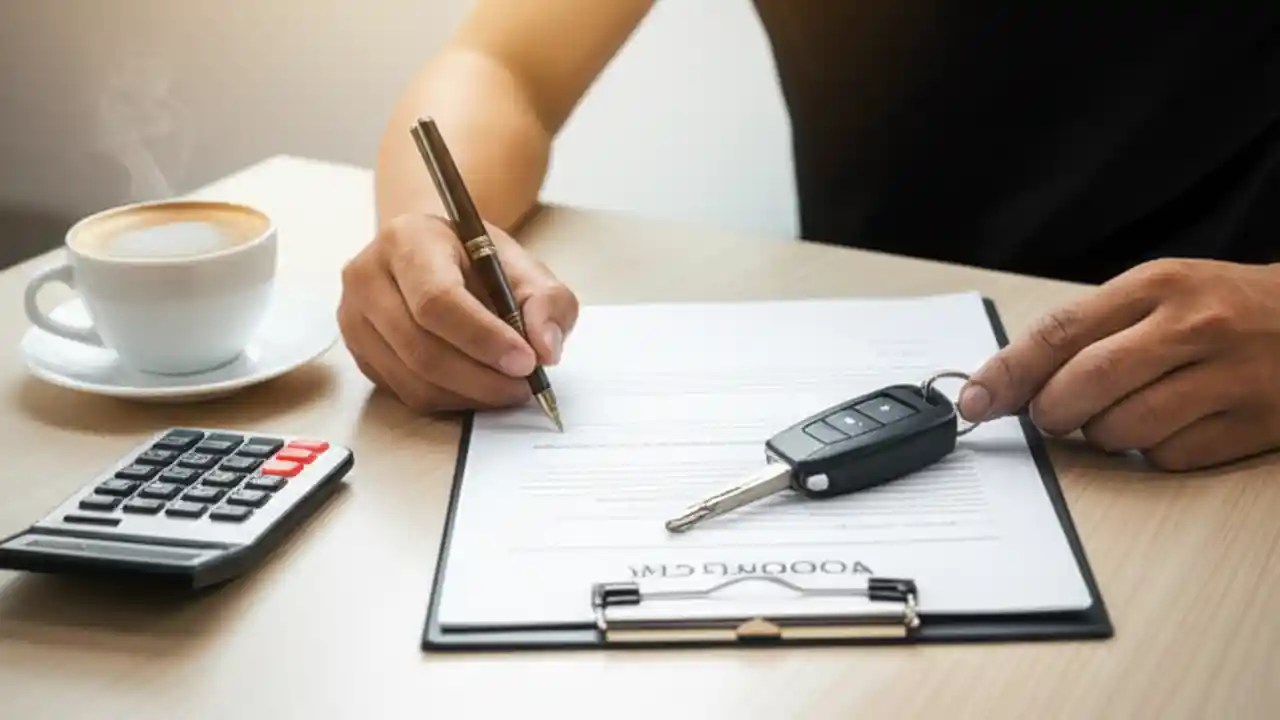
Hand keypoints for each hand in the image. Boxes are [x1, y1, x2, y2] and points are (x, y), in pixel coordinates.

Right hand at [339, 213, 578, 411]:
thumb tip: (545, 349)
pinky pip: (407, 393)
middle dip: (482, 377)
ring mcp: (354, 319)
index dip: (483, 338)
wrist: (433, 254)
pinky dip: (451, 400)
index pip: (437, 300)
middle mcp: (368, 278)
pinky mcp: (359, 353)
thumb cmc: (475, 258)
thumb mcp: (522, 265)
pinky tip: (478, 387)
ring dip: (470, 394)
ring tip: (508, 387)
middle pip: (422, 349)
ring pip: (414, 380)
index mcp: (407, 241)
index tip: (526, 361)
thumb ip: (547, 300)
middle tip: (524, 385)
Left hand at [958, 259, 1279, 469]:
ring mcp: (1228, 377)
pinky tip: (1171, 424)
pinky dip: (1153, 452)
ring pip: (1123, 429)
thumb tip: (1008, 383)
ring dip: (1101, 434)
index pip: (1060, 331)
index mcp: (1158, 285)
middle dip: (1051, 411)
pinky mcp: (1254, 424)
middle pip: (1085, 384)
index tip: (975, 401)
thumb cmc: (1226, 308)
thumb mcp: (1159, 294)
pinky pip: (1169, 457)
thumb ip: (1088, 331)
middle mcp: (1193, 326)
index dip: (1007, 372)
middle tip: (1052, 414)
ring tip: (1121, 412)